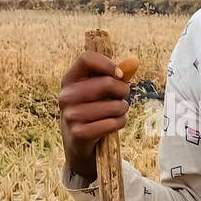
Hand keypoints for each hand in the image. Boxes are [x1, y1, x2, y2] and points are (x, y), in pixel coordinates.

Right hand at [58, 50, 131, 182]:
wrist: (77, 141)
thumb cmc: (92, 108)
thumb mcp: (99, 90)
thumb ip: (117, 74)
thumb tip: (134, 61)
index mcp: (68, 80)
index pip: (86, 58)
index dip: (108, 64)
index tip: (119, 75)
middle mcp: (66, 96)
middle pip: (106, 83)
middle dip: (123, 90)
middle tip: (122, 96)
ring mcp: (71, 116)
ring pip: (113, 106)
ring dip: (123, 108)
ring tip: (119, 111)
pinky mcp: (79, 133)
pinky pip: (112, 123)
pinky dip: (121, 122)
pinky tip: (117, 122)